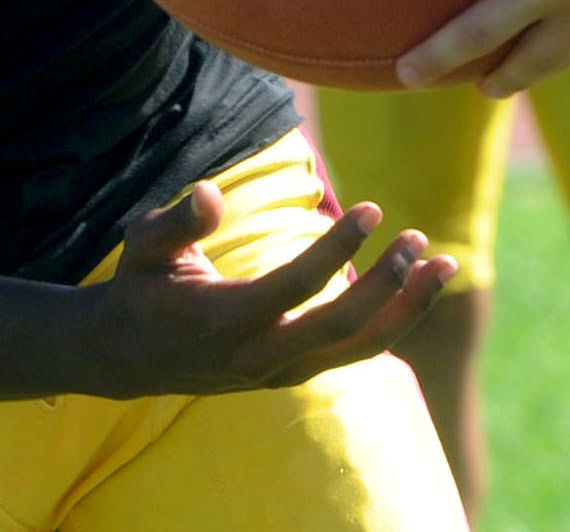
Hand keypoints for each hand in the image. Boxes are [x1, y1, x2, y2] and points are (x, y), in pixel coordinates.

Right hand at [85, 181, 456, 397]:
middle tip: (417, 237)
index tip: (371, 210)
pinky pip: (351, 354)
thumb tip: (210, 193)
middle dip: (387, 285)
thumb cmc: (139, 287)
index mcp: (224, 321)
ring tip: (444, 265)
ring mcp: (278, 374)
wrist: (125, 357)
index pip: (295, 287)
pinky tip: (413, 286)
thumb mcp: (142, 246)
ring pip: (358, 351)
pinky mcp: (291, 376)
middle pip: (340, 329)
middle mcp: (258, 357)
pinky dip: (390, 323)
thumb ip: (177, 222)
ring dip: (406, 309)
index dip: (336, 249)